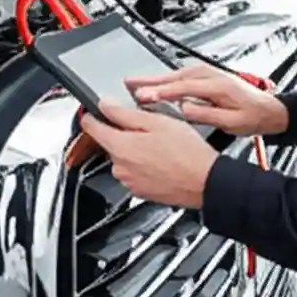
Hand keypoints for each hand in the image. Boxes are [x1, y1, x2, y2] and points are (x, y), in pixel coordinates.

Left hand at [79, 100, 218, 208]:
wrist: (205, 183)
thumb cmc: (187, 153)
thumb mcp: (157, 122)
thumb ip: (124, 113)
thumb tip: (104, 104)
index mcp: (119, 147)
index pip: (90, 127)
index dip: (92, 114)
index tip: (94, 110)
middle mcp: (119, 167)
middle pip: (110, 142)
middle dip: (124, 133)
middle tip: (149, 128)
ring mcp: (129, 182)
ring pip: (124, 158)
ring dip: (135, 150)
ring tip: (160, 147)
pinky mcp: (140, 192)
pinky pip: (134, 173)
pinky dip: (143, 165)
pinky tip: (162, 161)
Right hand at [125, 64, 287, 136]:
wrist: (269, 109)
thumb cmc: (253, 116)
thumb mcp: (233, 122)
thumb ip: (207, 115)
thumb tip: (185, 109)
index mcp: (217, 86)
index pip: (183, 88)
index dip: (161, 91)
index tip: (143, 96)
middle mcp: (210, 75)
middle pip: (174, 76)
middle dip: (150, 80)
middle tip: (128, 83)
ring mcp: (207, 73)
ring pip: (175, 74)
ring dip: (154, 77)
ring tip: (133, 82)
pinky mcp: (206, 76)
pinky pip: (180, 76)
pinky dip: (164, 78)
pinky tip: (154, 83)